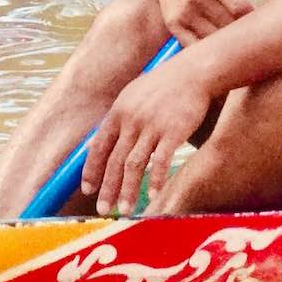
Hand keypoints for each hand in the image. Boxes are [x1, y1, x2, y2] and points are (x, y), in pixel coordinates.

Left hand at [82, 61, 213, 214]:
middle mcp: (132, 120)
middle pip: (115, 160)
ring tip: (125, 210)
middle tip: (102, 209)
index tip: (88, 190)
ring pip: (135, 165)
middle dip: (107, 188)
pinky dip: (157, 180)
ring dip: (128, 190)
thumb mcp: (131, 96)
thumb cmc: (162, 85)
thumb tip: (88, 145)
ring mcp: (152, 126)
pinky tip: (154, 196)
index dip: (91, 170)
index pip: (99, 146)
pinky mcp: (173, 131)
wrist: (193, 71)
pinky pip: (162, 161)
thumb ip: (112, 122)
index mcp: (119, 111)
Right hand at [152, 0, 281, 43]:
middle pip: (228, 25)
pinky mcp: (174, 25)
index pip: (240, 8)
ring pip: (213, 38)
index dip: (253, 16)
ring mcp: (183, 12)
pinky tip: (219, 44)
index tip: (260, 18)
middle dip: (242, 30)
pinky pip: (196, 46)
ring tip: (238, 39)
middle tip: (254, 32)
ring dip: (227, 42)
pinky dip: (209, 48)